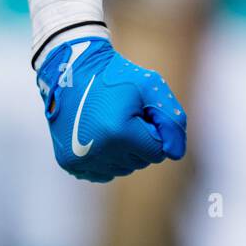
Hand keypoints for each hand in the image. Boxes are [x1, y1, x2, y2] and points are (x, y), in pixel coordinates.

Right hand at [36, 37, 186, 181]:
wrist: (73, 72)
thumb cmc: (118, 77)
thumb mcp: (152, 87)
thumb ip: (172, 121)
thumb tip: (176, 154)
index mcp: (118, 132)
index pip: (157, 152)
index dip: (154, 130)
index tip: (141, 113)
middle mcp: (97, 151)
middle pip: (141, 162)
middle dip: (140, 141)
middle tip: (125, 116)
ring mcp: (80, 160)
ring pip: (124, 168)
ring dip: (125, 150)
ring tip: (111, 123)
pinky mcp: (69, 163)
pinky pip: (104, 173)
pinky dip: (108, 158)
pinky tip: (100, 136)